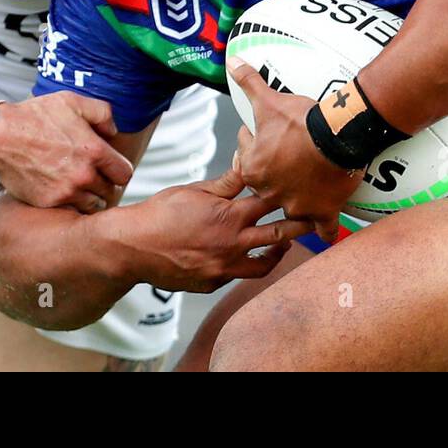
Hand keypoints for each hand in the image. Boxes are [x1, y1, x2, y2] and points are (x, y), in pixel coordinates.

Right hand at [0, 92, 133, 212]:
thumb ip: (102, 114)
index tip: (110, 168)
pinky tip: (61, 190)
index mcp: (94, 151)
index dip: (118, 170)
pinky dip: (69, 203)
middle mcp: (83, 175)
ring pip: (92, 205)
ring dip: (89, 196)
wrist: (0, 137)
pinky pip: (70, 210)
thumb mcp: (73, 102)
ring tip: (78, 185)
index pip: (124, 174)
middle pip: (110, 192)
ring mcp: (66, 192)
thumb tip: (113, 133)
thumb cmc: (37, 116)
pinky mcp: (49, 203)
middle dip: (104, 183)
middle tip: (92, 175)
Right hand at [113, 168, 311, 292]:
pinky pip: (239, 275)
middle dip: (300, 226)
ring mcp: (224, 268)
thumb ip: (227, 183)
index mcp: (229, 217)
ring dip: (278, 252)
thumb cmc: (160, 215)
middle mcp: (232, 245)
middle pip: (279, 234)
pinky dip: (246, 263)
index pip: (269, 204)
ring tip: (285, 243)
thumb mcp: (196, 190)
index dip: (286, 195)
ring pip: (264, 263)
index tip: (300, 189)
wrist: (133, 248)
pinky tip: (245, 253)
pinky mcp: (213, 283)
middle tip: (314, 221)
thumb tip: (247, 164)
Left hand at [227, 58, 362, 242]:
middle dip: (273, 176)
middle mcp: (269, 192)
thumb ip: (248, 82)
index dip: (257, 144)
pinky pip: (322, 229)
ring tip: (301, 192)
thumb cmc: (301, 121)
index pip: (246, 159)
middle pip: (266, 185)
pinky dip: (324, 230)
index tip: (269, 137)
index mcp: (251, 168)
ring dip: (293, 204)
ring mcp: (295, 205)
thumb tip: (232, 61)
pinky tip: (324, 230)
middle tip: (286, 162)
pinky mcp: (322, 211)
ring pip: (290, 210)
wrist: (337, 136)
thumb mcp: (269, 100)